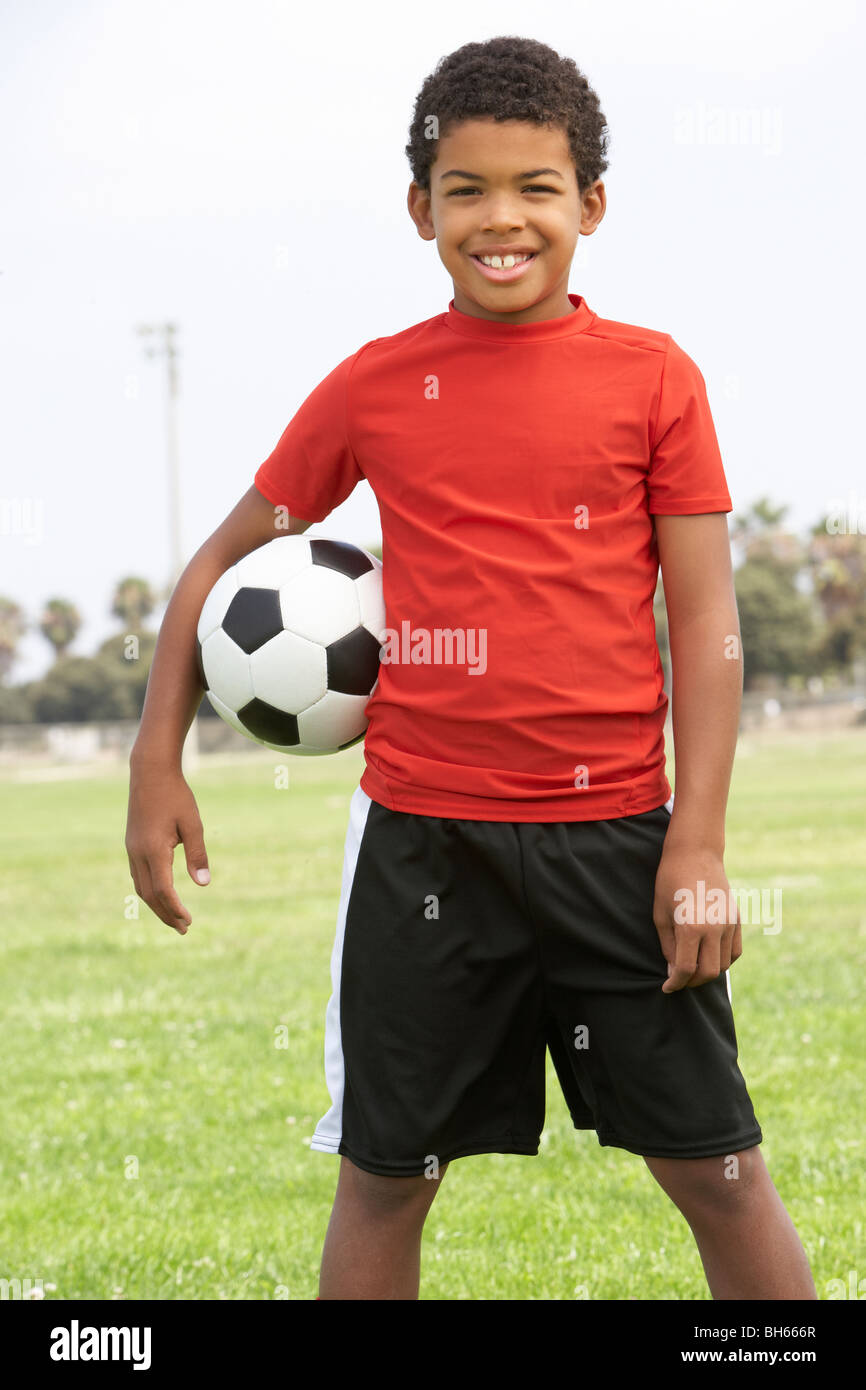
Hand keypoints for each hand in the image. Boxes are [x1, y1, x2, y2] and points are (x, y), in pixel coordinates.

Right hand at [125, 763, 209, 933]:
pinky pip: (138, 876)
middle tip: (183, 929)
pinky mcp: (132, 844)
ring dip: (157, 905)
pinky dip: (150, 891)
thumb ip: (197, 854)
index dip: (175, 909)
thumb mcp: (192, 824)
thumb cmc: (176, 795)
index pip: (163, 891)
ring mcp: (132, 849)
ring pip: (141, 887)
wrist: (150, 772)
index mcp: (154, 850)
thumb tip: (203, 884)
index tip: (188, 922)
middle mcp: (138, 853)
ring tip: (173, 918)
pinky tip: (161, 895)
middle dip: (166, 914)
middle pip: (150, 895)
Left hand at [653, 844, 741, 992]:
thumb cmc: (670, 881)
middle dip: (692, 982)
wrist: (695, 853)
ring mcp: (729, 924)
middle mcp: (714, 928)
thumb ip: (668, 946)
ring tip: (692, 969)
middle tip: (679, 980)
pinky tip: (708, 958)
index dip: (675, 983)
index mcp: (691, 927)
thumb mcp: (660, 915)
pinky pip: (734, 951)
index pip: (685, 968)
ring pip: (723, 964)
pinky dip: (723, 961)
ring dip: (707, 973)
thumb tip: (673, 971)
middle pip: (708, 972)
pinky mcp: (737, 919)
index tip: (667, 987)